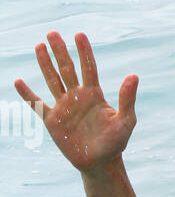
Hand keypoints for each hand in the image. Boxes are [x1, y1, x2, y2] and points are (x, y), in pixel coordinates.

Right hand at [14, 31, 137, 171]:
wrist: (100, 163)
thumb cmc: (115, 143)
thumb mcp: (125, 121)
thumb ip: (127, 99)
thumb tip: (133, 75)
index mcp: (94, 95)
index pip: (88, 68)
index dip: (84, 52)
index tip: (79, 35)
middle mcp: (77, 97)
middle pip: (67, 69)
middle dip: (60, 52)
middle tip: (52, 33)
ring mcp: (64, 107)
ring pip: (53, 81)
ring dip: (45, 64)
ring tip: (39, 46)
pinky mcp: (53, 121)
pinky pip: (37, 104)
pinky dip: (28, 94)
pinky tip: (19, 81)